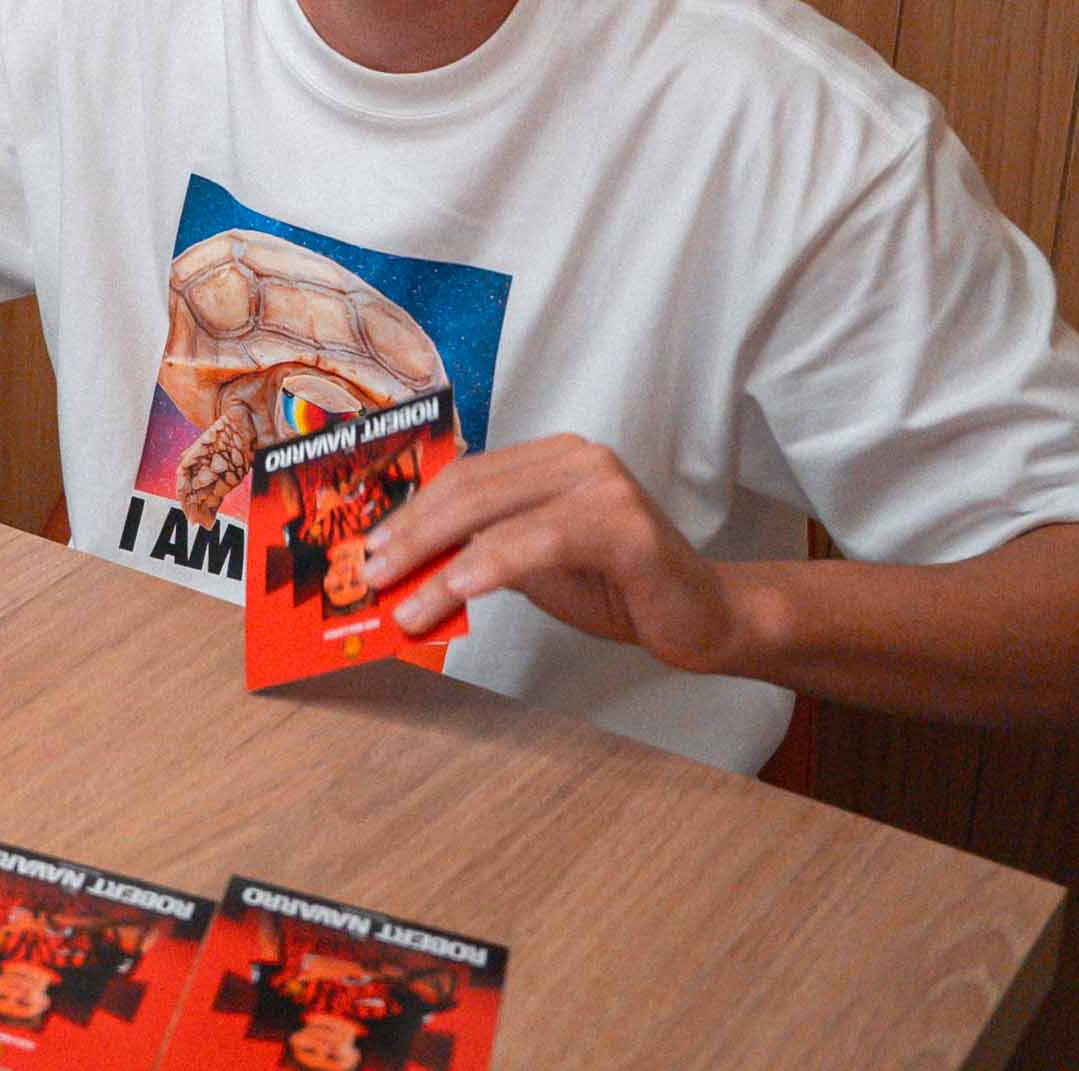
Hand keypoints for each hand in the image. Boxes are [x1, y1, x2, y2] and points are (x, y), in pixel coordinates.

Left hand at [367, 435, 746, 670]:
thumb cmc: (620, 589)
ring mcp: (604, 485)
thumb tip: (408, 565)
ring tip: (402, 602)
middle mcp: (578, 459)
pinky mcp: (625, 525)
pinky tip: (454, 591)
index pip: (465, 477)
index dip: (413, 512)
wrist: (707, 618)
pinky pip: (539, 541)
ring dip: (437, 560)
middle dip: (412, 534)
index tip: (373, 547)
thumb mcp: (534, 567)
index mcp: (553, 459)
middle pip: (471, 489)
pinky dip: (488, 565)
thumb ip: (480, 552)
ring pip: (495, 514)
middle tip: (372, 574)